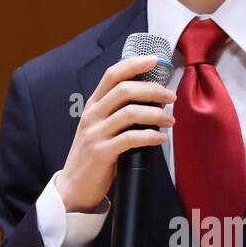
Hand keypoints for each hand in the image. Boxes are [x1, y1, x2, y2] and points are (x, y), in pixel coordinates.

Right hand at [58, 54, 175, 211]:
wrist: (74, 187)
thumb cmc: (93, 156)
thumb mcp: (100, 128)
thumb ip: (117, 113)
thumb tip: (152, 100)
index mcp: (92, 105)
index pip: (112, 75)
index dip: (133, 64)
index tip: (155, 60)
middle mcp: (92, 115)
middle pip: (124, 90)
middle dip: (153, 90)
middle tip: (171, 97)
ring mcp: (95, 133)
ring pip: (130, 112)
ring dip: (156, 114)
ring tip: (170, 120)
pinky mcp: (101, 153)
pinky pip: (131, 138)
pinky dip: (150, 136)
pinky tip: (160, 138)